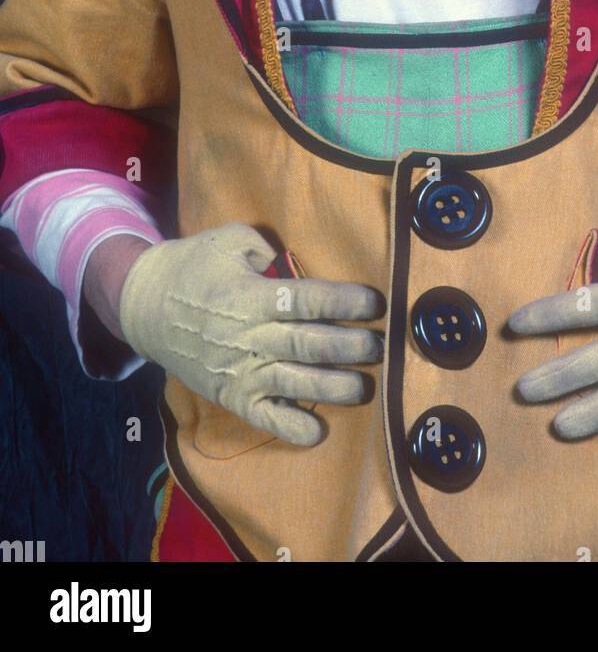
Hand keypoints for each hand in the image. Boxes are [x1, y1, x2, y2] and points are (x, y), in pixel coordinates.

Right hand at [119, 223, 383, 445]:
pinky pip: (262, 417)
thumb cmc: (194, 265)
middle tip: (380, 347)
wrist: (145, 306)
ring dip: (332, 387)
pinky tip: (318, 431)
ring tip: (365, 386)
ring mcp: (238, 370)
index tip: (375, 303)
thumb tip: (296, 262)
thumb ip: (265, 248)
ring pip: (292, 382)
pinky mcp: (230, 394)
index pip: (304, 299)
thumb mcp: (227, 239)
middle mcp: (247, 335)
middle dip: (348, 347)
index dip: (342, 302)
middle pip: (306, 343)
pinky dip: (290, 427)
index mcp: (249, 294)